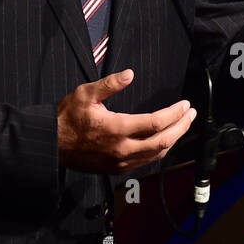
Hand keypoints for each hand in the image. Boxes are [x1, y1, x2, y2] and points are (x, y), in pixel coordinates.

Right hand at [57, 69, 196, 173]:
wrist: (52, 145)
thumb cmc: (67, 118)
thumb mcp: (85, 94)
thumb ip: (109, 84)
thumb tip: (129, 74)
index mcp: (117, 128)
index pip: (156, 122)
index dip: (174, 113)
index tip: (185, 105)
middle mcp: (122, 148)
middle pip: (163, 141)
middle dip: (181, 127)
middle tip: (191, 115)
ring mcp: (121, 162)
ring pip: (157, 154)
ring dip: (173, 140)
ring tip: (182, 126)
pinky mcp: (117, 169)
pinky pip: (146, 162)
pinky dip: (159, 151)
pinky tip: (164, 141)